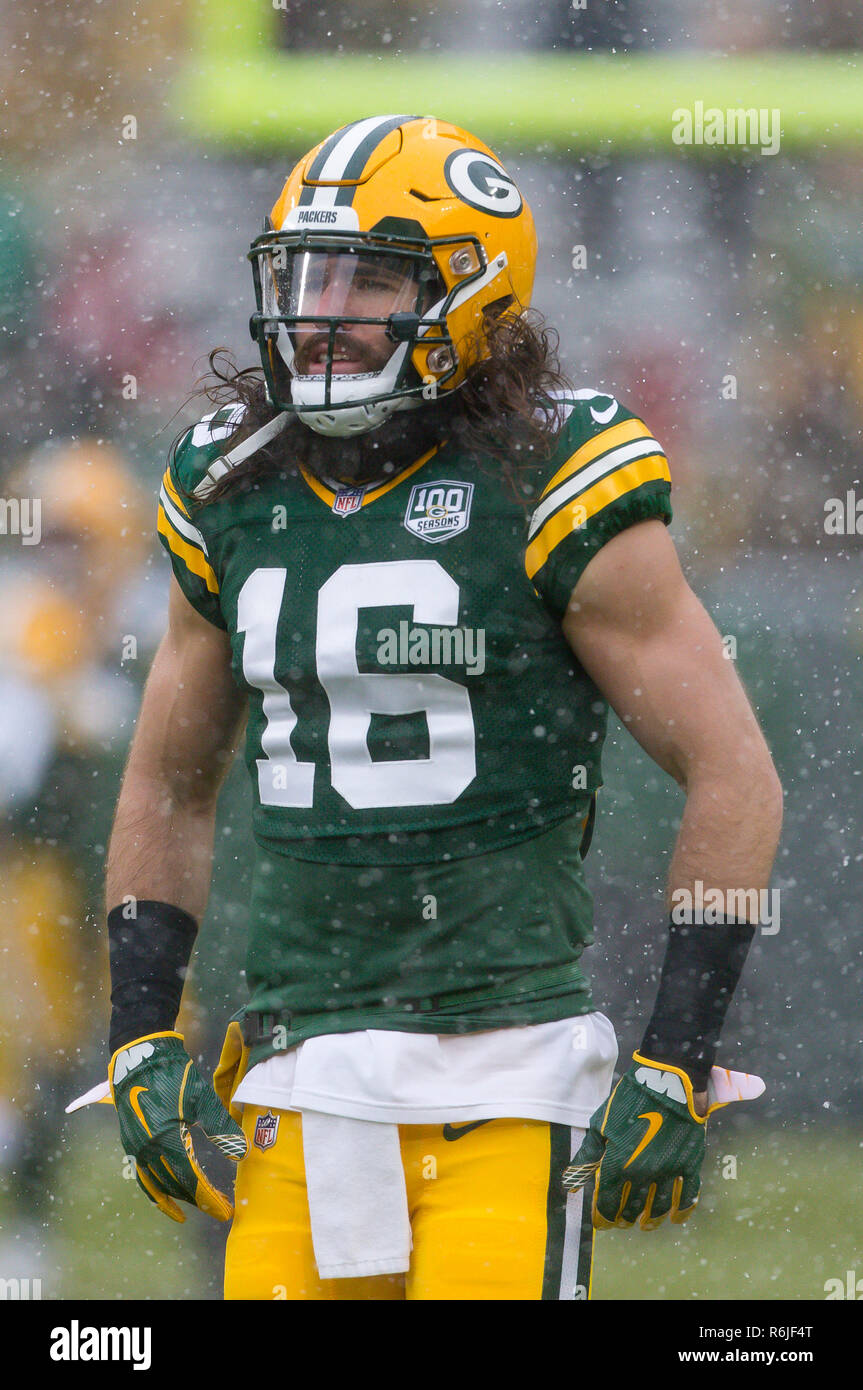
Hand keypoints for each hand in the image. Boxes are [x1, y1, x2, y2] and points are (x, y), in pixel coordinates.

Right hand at [109, 1031, 247, 1222]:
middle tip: (221, 1209)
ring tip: (202, 1205)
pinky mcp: (131, 1145)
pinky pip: (144, 1177)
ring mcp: (136, 1149)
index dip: (209, 1198)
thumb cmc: (175, 1076)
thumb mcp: (202, 1099)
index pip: (190, 1179)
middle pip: (175, 1185)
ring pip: (159, 1184)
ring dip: (181, 1197)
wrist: (141, 1059)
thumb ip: (221, 1128)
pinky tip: (170, 1204)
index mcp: (165, 1139)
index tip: (226, 1211)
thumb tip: (242, 1154)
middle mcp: (147, 1150)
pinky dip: (157, 1194)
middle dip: (199, 1200)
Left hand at [562, 1053, 762, 1229]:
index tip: (601, 1221)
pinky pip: (688, 1196)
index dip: (602, 1216)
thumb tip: (571, 1183)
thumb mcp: (600, 1125)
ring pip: (658, 1208)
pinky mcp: (689, 1165)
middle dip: (624, 1219)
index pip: (607, 1203)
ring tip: (645, 1225)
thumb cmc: (628, 1101)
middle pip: (632, 1209)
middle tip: (621, 1222)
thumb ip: (586, 1157)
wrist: (666, 1082)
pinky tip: (675, 1219)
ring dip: (650, 1220)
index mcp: (617, 1165)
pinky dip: (682, 1211)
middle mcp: (642, 1174)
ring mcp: (668, 1172)